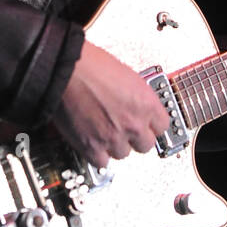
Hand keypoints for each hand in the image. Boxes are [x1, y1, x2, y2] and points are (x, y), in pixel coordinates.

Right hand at [53, 40, 170, 168]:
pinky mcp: (92, 147)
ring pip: (123, 154)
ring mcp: (113, 137)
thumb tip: (134, 104)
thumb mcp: (125, 74)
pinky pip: (102, 162)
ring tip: (104, 133)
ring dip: (115, 145)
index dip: (152, 125)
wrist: (63, 70)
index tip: (147, 125)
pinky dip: (97, 155)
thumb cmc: (89, 64)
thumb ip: (134, 95)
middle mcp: (133, 123)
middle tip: (124, 129)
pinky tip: (93, 144)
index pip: (162, 126)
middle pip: (146, 145)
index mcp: (146, 102)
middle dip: (135, 137)